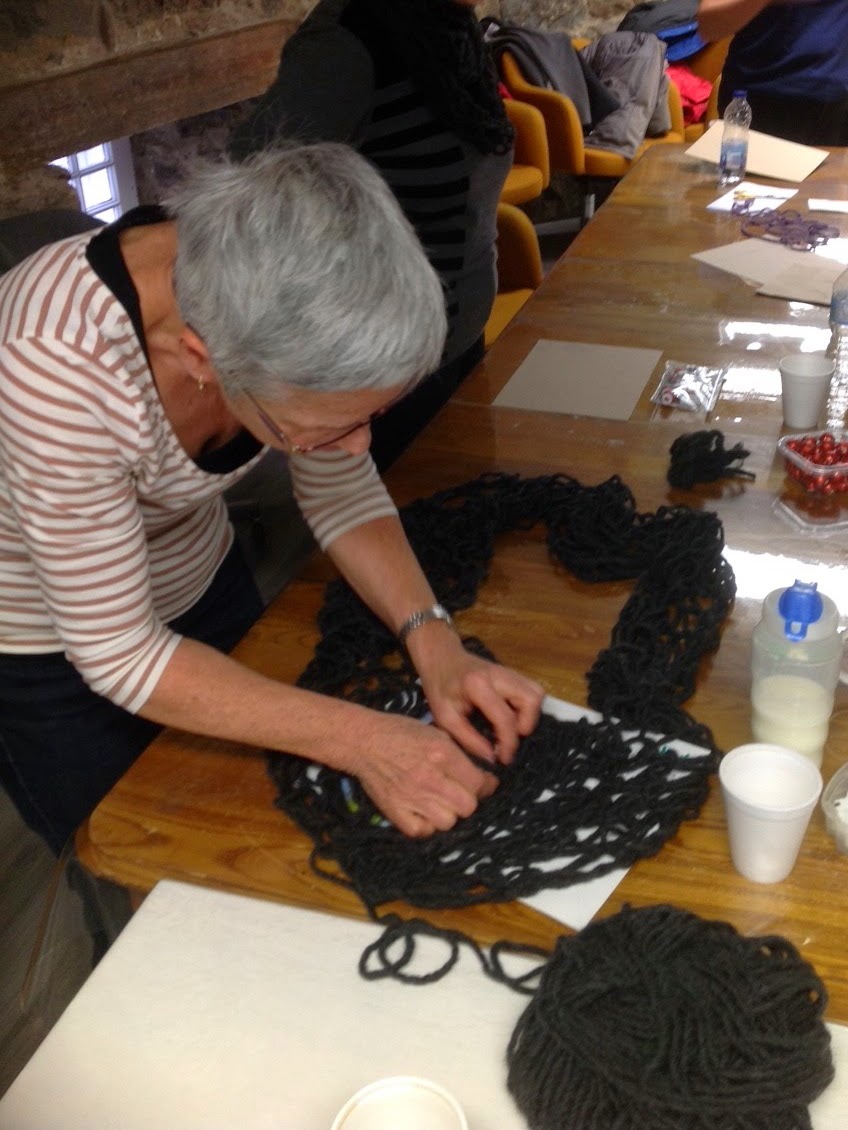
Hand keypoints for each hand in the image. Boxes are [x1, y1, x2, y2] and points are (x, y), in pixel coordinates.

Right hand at [347, 709, 498, 836]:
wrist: (362, 741)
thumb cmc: (400, 732)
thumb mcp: (436, 732)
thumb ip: (459, 755)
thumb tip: (483, 776)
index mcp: (441, 754)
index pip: (478, 783)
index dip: (486, 785)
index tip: (484, 784)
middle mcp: (429, 778)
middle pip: (467, 806)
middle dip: (468, 799)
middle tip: (459, 791)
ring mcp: (411, 797)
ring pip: (448, 822)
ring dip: (448, 813)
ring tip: (439, 801)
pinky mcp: (395, 811)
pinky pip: (422, 831)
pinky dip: (425, 824)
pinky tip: (422, 811)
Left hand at [411, 628, 543, 764]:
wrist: (441, 659)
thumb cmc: (439, 688)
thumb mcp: (445, 718)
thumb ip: (469, 739)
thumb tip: (492, 759)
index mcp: (478, 685)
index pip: (505, 717)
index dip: (508, 743)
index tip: (503, 758)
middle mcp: (500, 674)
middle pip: (532, 699)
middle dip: (525, 724)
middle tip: (507, 736)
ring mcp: (509, 671)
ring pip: (536, 693)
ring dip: (529, 715)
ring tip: (510, 726)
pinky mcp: (513, 673)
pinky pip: (532, 691)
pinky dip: (527, 707)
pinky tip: (510, 715)